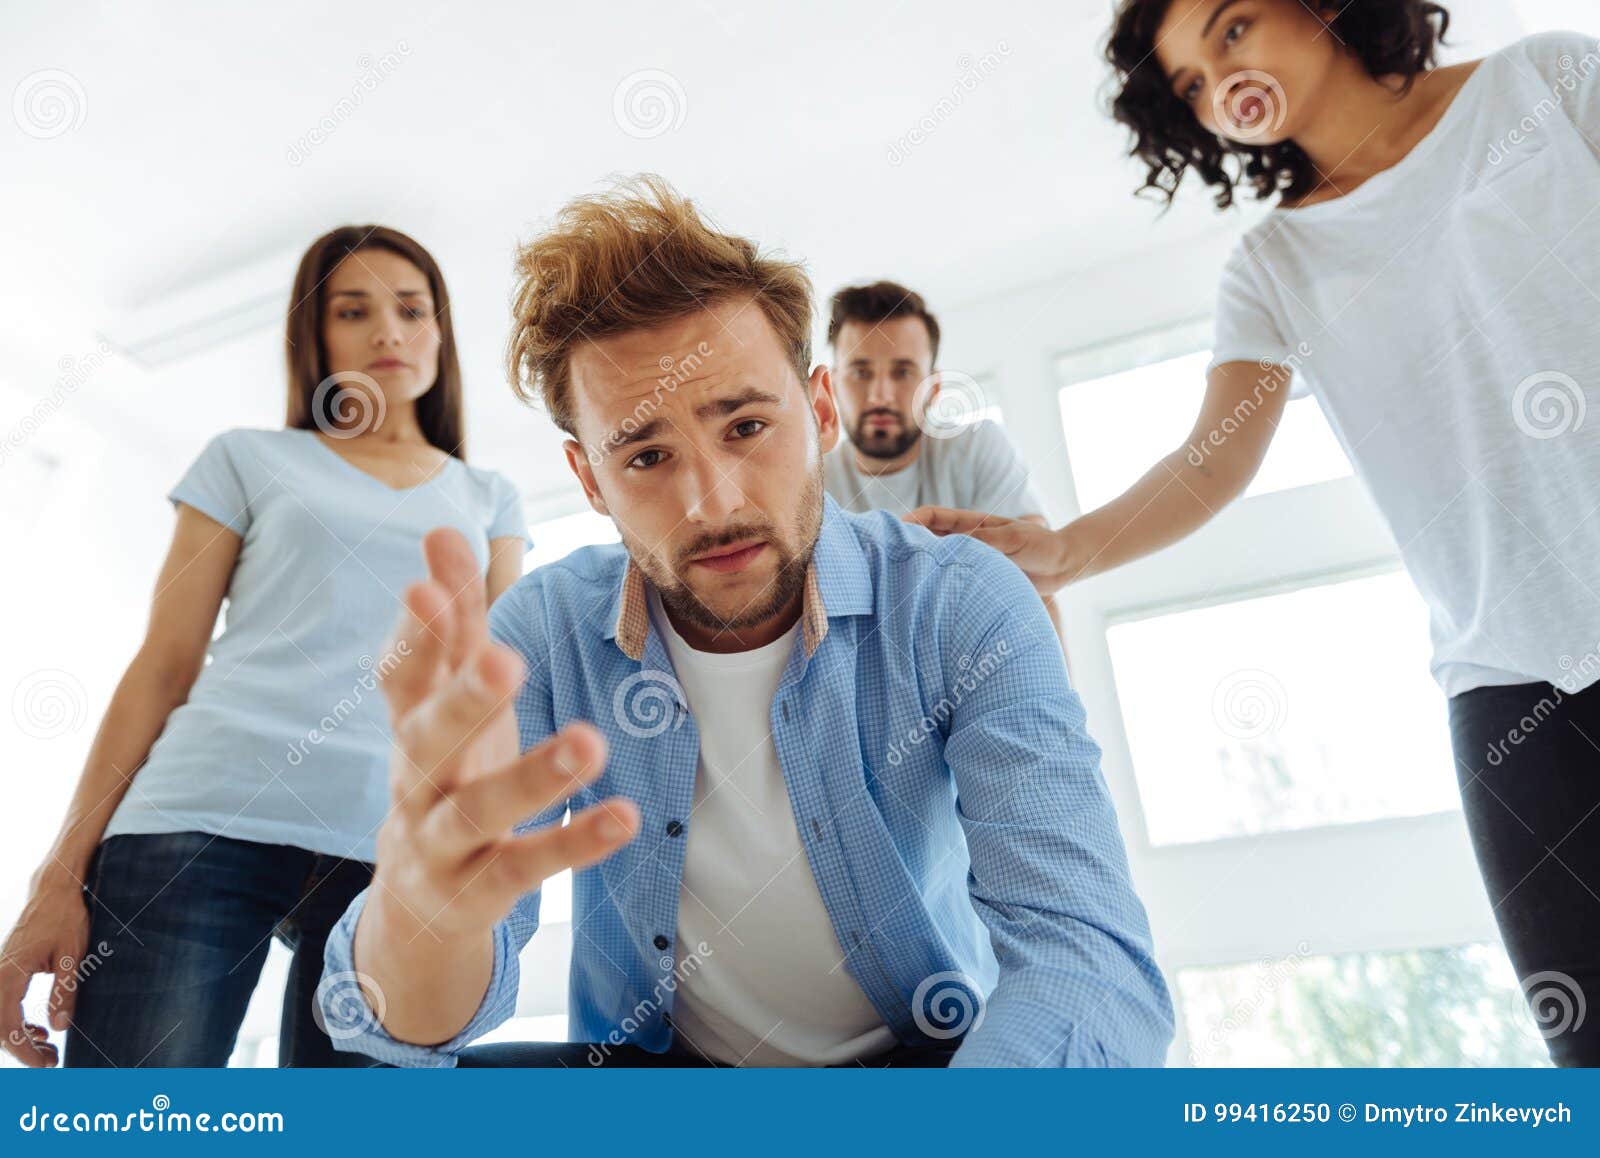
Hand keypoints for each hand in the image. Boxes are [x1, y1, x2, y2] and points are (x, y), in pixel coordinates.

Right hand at [0, 871, 89, 1067]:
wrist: (55, 891)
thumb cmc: (66, 918)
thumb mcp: (72, 955)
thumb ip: (65, 991)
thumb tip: (60, 1028)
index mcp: (9, 975)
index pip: (7, 1026)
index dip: (24, 1051)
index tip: (46, 1065)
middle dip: (23, 1050)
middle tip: (52, 1062)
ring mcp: (0, 974)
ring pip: (0, 1019)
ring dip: (21, 1038)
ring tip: (49, 1051)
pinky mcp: (7, 972)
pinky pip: (4, 1006)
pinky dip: (19, 1023)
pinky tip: (41, 1031)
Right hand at [370, 527, 639, 938]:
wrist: (418, 896)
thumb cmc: (446, 765)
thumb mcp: (447, 695)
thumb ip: (453, 620)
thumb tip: (443, 529)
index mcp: (410, 725)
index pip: (403, 675)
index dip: (413, 634)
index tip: (426, 586)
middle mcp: (415, 781)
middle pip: (430, 740)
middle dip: (464, 699)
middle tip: (506, 658)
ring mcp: (440, 841)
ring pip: (479, 811)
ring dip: (533, 776)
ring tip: (590, 742)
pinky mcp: (479, 890)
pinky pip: (527, 866)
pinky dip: (574, 843)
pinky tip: (625, 816)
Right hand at [904, 507, 1079, 594]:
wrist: (1062, 566)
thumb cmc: (1041, 545)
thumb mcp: (1014, 539)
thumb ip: (985, 539)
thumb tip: (953, 542)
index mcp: (972, 523)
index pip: (933, 516)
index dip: (912, 520)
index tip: (895, 530)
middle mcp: (966, 540)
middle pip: (929, 538)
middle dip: (908, 544)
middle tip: (886, 557)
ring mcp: (970, 560)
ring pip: (938, 561)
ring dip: (922, 567)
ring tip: (900, 578)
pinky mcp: (977, 579)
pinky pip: (952, 580)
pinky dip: (938, 585)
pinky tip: (928, 597)